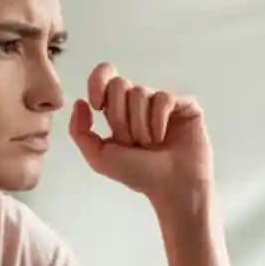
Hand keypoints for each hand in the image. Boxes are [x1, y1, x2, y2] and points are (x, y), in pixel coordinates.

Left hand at [68, 62, 212, 201]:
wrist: (172, 188)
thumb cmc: (140, 175)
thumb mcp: (99, 158)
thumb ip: (79, 132)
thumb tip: (80, 102)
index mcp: (119, 110)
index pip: (105, 77)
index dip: (97, 82)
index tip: (96, 106)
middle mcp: (141, 103)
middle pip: (119, 84)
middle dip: (120, 116)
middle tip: (130, 141)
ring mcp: (163, 103)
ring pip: (141, 93)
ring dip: (140, 125)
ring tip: (150, 144)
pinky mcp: (185, 105)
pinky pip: (164, 98)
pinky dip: (158, 120)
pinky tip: (163, 138)